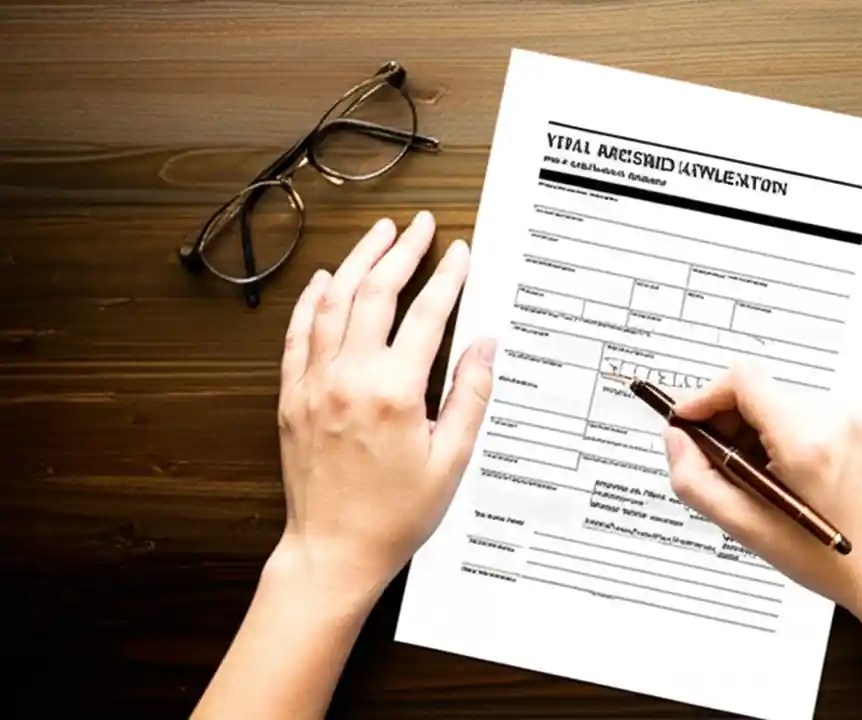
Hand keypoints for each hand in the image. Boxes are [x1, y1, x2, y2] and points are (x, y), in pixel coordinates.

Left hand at [269, 212, 493, 605]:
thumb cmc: (393, 515)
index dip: (447, 276)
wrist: (334, 550)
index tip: (460, 253)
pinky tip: (324, 280)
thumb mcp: (451, 460)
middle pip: (376, 292)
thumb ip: (470, 396)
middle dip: (402, 251)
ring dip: (356, 261)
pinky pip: (298, 334)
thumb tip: (483, 345)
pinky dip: (312, 301)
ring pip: (333, 302)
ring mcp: (314, 384)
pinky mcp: (291, 397)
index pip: (427, 314)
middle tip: (420, 227)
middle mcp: (350, 379)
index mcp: (396, 392)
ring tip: (377, 234)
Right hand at [663, 363, 861, 624]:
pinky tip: (772, 479)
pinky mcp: (849, 429)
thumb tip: (676, 442)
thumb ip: (698, 482)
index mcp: (805, 439)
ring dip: (746, 433)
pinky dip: (770, 438)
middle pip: (754, 391)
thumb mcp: (748, 529)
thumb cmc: (832, 560)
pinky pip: (794, 416)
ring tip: (748, 482)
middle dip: (722, 422)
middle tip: (710, 465)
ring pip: (771, 404)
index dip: (703, 396)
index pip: (742, 380)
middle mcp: (829, 418)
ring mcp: (844, 421)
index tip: (684, 422)